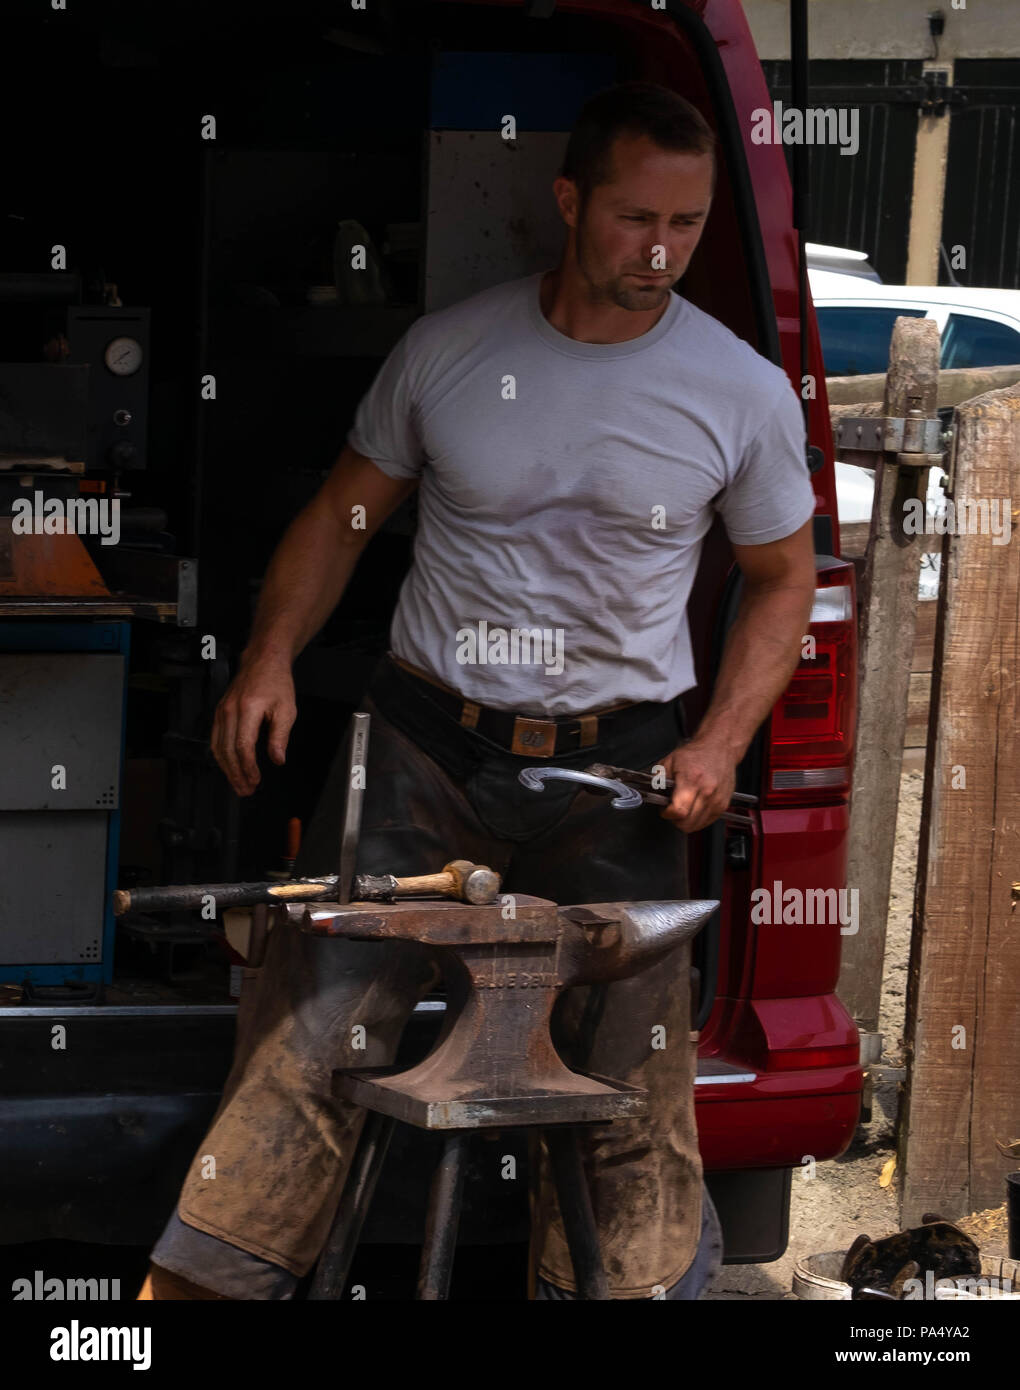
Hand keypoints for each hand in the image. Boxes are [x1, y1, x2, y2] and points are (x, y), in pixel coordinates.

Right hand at [211, 655, 296, 795]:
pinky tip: (229, 768)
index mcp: (248, 709)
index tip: (255, 780)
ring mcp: (221, 711)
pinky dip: (221, 757)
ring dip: (227, 769)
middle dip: (236, 774)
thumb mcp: (287, 709)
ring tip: (238, 785)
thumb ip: (280, 736)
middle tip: (246, 790)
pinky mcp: (219, 713)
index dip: (248, 767)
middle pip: (227, 751)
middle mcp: (230, 711)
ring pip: (218, 747)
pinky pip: (215, 739)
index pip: (243, 746)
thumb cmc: (276, 683)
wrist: (262, 661)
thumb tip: (277, 759)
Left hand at [657, 737, 737, 832]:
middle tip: (672, 808)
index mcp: (692, 781)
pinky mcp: (723, 805)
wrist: (719, 748)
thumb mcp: (668, 762)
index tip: (664, 809)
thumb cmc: (695, 754)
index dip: (667, 814)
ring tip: (683, 806)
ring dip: (686, 821)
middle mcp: (707, 792)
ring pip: (696, 826)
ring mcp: (717, 800)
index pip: (678, 812)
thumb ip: (657, 781)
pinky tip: (694, 807)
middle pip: (687, 823)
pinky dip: (697, 819)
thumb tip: (649, 794)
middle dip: (675, 819)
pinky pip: (706, 822)